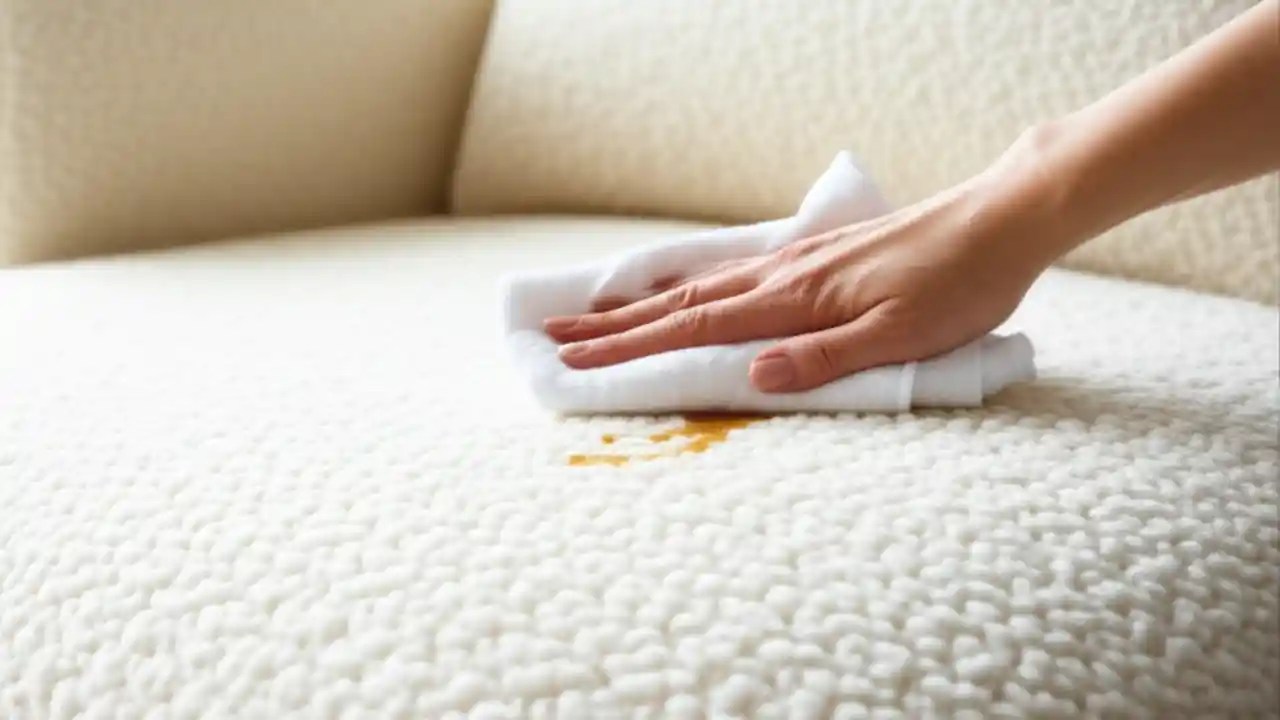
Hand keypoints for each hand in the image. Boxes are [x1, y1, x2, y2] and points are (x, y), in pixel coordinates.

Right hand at [544, 155, 1064, 392]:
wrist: (1000, 220)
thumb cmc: (959, 285)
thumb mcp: (901, 336)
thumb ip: (825, 359)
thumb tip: (751, 376)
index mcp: (797, 299)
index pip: (696, 327)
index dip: (632, 348)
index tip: (576, 360)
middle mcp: (785, 275)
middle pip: (682, 302)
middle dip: (617, 325)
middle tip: (557, 335)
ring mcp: (799, 261)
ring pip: (704, 285)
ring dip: (645, 304)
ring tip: (599, 312)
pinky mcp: (818, 257)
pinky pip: (735, 273)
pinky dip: (691, 284)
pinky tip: (686, 288)